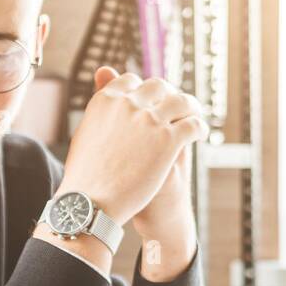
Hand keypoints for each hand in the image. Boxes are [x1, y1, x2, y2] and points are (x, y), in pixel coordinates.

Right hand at [57, 67, 207, 226]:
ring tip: (194, 115)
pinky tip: (199, 135)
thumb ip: (99, 111)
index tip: (150, 98)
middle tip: (175, 106)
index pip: (131, 81)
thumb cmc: (85, 177)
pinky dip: (199, 127)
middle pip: (158, 86)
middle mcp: (128, 104)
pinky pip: (192, 125)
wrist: (92, 204)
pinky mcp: (168, 140)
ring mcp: (150, 121)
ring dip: (190, 106)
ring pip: (181, 101)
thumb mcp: (85, 136)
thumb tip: (101, 89)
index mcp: (106, 100)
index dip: (144, 89)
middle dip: (168, 94)